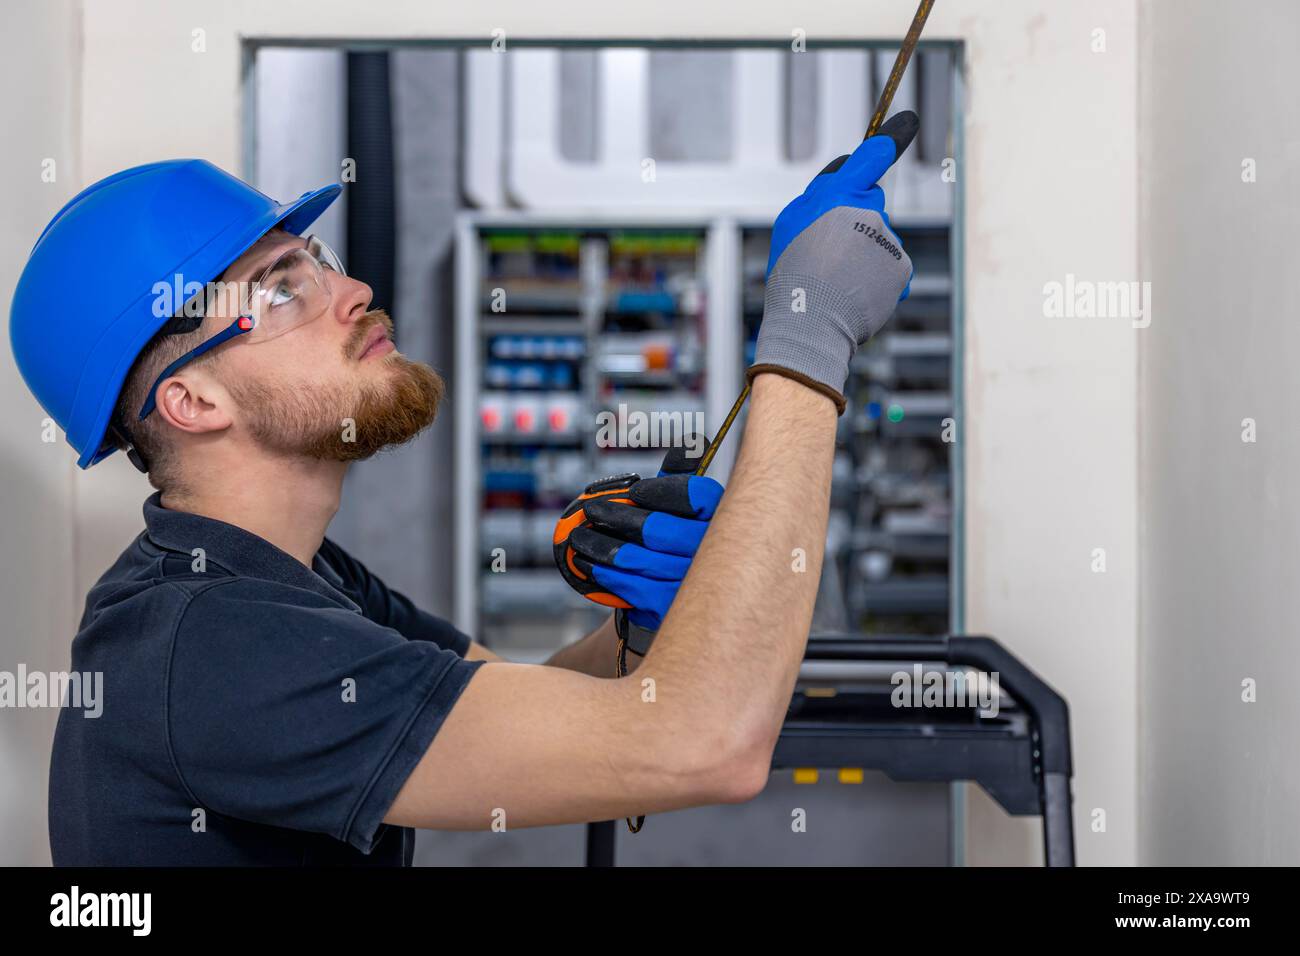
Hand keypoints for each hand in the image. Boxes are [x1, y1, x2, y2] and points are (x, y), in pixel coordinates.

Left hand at [553, 441, 723, 630]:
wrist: (673, 601)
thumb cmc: (675, 545)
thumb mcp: (680, 510)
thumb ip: (680, 479)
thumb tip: (689, 443)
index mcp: (722, 518)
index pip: (698, 497)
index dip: (662, 492)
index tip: (634, 491)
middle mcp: (716, 553)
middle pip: (662, 530)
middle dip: (619, 518)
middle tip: (591, 510)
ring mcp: (695, 585)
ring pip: (642, 560)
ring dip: (603, 547)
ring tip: (579, 538)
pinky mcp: (674, 608)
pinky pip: (635, 588)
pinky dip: (608, 575)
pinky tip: (588, 565)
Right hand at [748, 110, 918, 413]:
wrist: (811, 322)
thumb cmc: (793, 274)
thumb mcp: (791, 223)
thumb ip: (821, 197)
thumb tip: (848, 185)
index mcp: (839, 194)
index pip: (871, 156)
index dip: (889, 138)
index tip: (909, 122)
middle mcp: (869, 211)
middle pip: (870, 201)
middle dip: (856, 215)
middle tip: (828, 249)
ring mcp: (889, 240)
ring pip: (880, 237)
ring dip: (863, 253)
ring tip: (837, 279)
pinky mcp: (902, 268)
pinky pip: (891, 265)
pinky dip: (877, 277)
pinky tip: (855, 291)